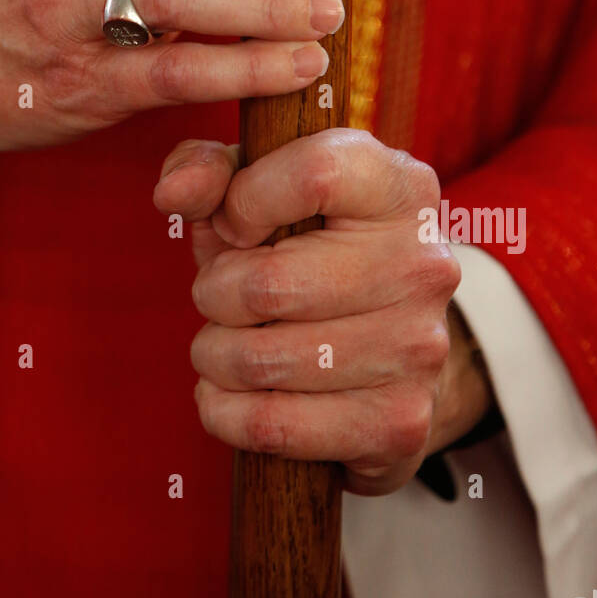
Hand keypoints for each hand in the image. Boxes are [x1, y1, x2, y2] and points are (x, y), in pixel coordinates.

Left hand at [154, 130, 491, 494]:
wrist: (388, 341)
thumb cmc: (307, 248)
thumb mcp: (257, 189)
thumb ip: (206, 171)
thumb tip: (173, 194)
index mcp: (397, 186)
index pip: (315, 175)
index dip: (244, 202)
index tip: (233, 226)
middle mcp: (423, 263)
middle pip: (269, 284)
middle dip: (213, 294)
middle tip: (219, 296)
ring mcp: (418, 347)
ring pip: (261, 361)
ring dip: (216, 356)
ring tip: (226, 343)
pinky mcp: (399, 422)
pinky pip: (272, 426)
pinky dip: (226, 413)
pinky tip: (232, 393)